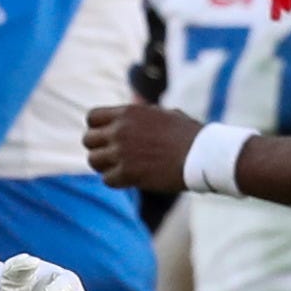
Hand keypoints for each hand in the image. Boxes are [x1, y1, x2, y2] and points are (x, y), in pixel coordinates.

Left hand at [83, 102, 202, 195]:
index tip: (106, 137)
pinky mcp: (127, 173)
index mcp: (128, 112)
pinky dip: (116, 180)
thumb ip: (143, 114)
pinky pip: (107, 179)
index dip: (96, 128)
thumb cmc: (189, 135)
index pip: (92, 117)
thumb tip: (137, 110)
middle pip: (88, 140)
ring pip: (93, 161)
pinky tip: (130, 179)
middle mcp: (120, 130)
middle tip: (112, 155)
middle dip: (98, 148)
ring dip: (104, 166)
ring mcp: (121, 152)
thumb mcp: (164, 114)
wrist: (202, 155)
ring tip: (120, 168)